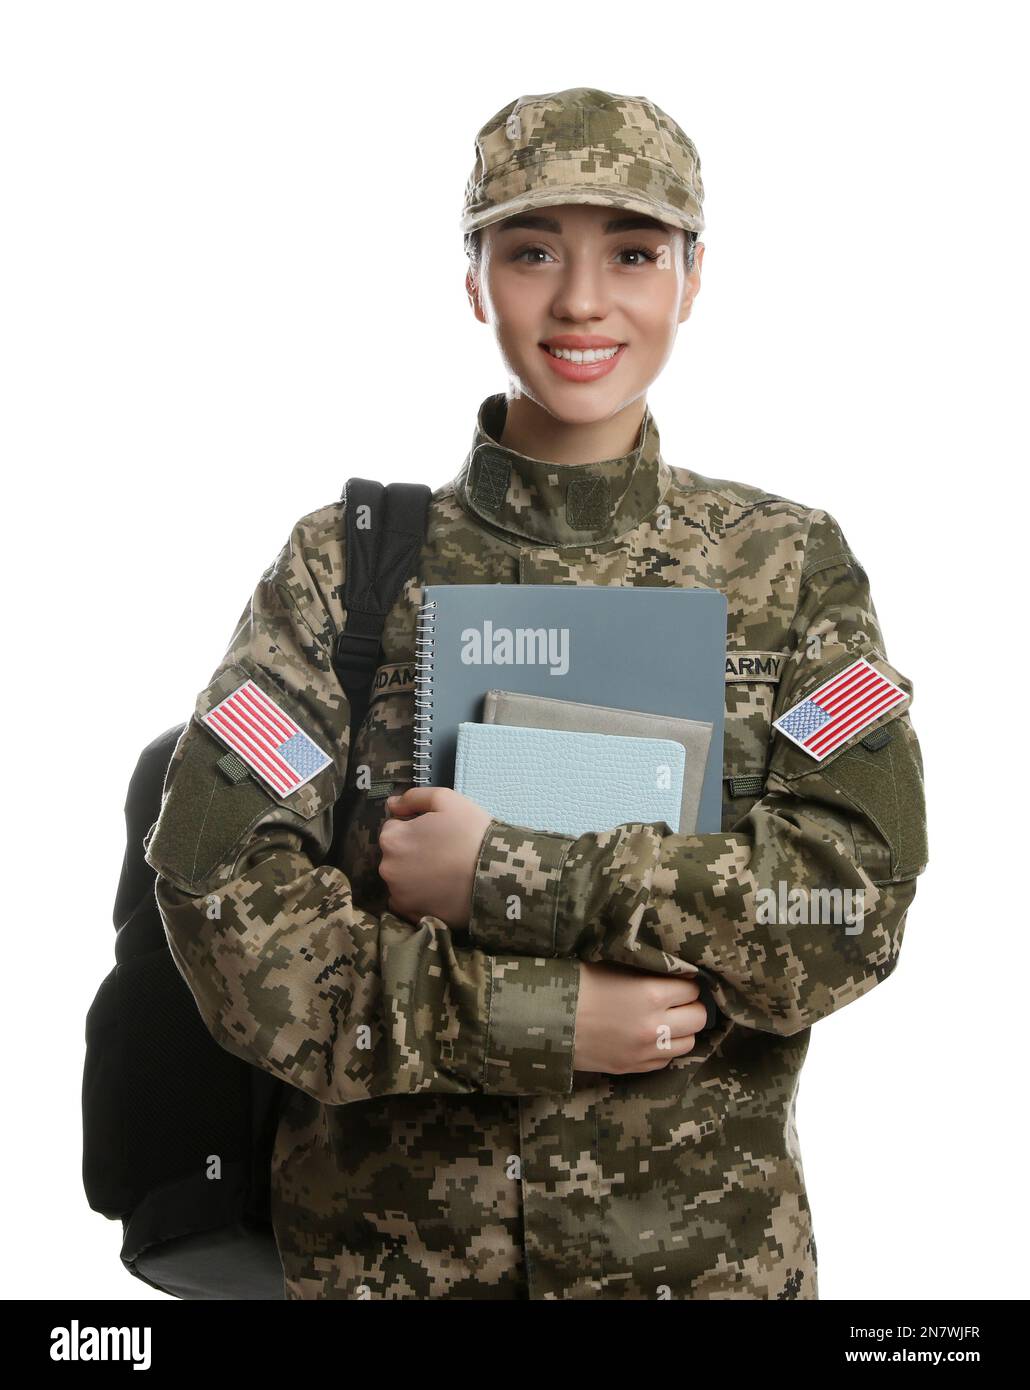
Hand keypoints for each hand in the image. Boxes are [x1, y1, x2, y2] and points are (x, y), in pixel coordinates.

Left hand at [378, 786, 493, 929]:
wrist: (496, 874)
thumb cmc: (471, 833)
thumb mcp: (446, 800)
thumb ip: (414, 797)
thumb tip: (392, 804)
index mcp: (392, 839)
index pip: (394, 828)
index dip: (415, 828)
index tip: (436, 833)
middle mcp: (388, 868)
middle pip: (396, 855)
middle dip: (412, 852)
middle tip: (442, 852)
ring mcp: (399, 895)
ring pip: (402, 879)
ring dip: (415, 875)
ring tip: (444, 873)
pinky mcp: (412, 915)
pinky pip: (409, 902)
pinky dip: (419, 897)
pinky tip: (440, 890)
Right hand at [574, 962, 707, 1074]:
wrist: (546, 1020)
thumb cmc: (578, 985)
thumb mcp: (615, 967)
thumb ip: (647, 971)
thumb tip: (672, 971)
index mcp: (652, 994)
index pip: (692, 989)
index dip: (685, 983)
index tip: (675, 980)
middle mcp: (656, 1026)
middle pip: (699, 1018)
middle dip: (690, 1006)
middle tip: (676, 1000)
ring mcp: (646, 1051)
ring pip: (688, 1043)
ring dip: (682, 1030)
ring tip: (666, 1020)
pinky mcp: (634, 1068)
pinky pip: (666, 1060)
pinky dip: (664, 1048)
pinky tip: (650, 1037)